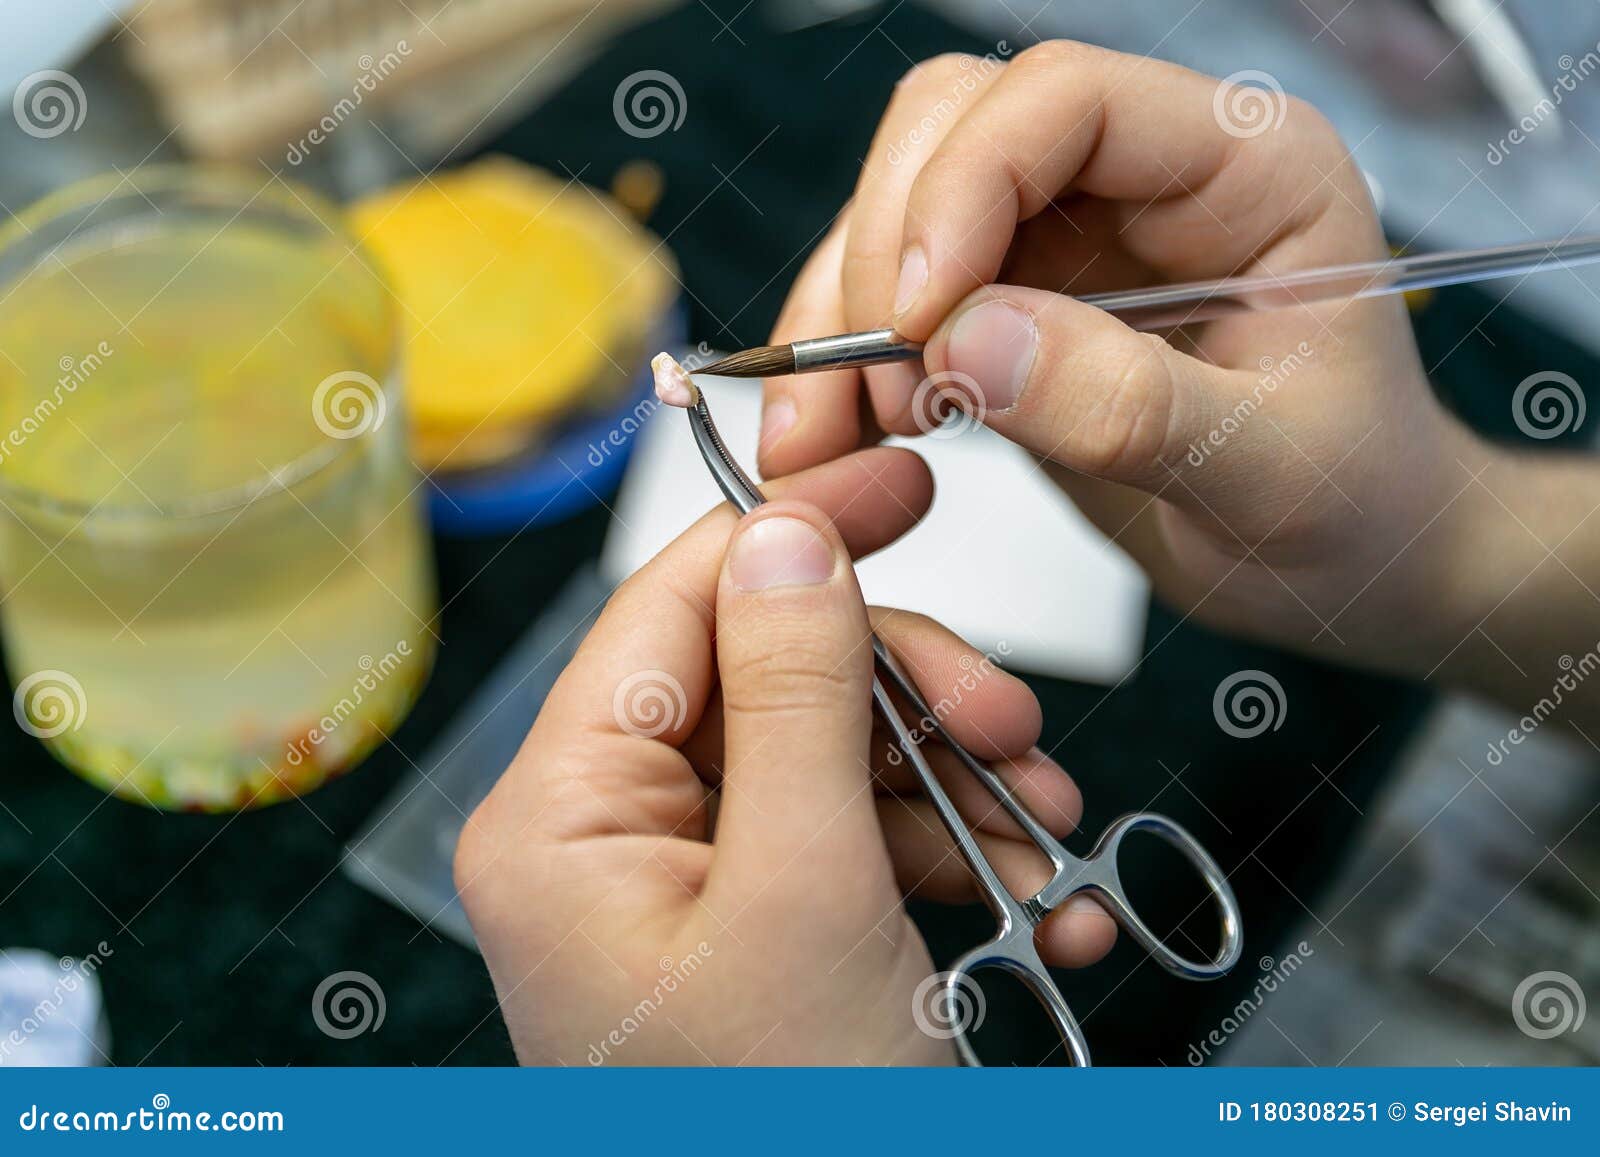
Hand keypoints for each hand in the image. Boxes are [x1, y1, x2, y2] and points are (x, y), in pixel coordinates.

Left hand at [455, 450, 1115, 1064]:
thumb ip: (796, 691)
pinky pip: (863, 846)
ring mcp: (693, 894)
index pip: (673, 604)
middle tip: (1011, 726)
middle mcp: (612, 845)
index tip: (900, 472)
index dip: (794, 527)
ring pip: (838, 761)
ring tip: (1044, 850)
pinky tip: (1039, 908)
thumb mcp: (810, 893)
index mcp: (563, 820)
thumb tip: (787, 532)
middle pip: (772, 677)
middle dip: (910, 695)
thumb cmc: (794, 1130)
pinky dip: (959, 862)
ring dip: (959, 791)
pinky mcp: (765, 936)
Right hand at [759, 42, 1493, 677]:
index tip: (922, 321)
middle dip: (891, 251)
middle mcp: (1143, 179)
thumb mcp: (1271, 475)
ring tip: (844, 433)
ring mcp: (1069, 238)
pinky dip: (844, 361)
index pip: (1068, 101)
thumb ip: (1130, 406)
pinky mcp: (1013, 307)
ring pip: (900, 205)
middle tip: (889, 388)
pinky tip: (843, 436)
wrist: (1345, 563)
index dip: (967, 187)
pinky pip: (894, 297)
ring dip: (845, 311)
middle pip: (955, 127)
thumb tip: (965, 344)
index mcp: (1243, 170)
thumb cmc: (1354, 506)